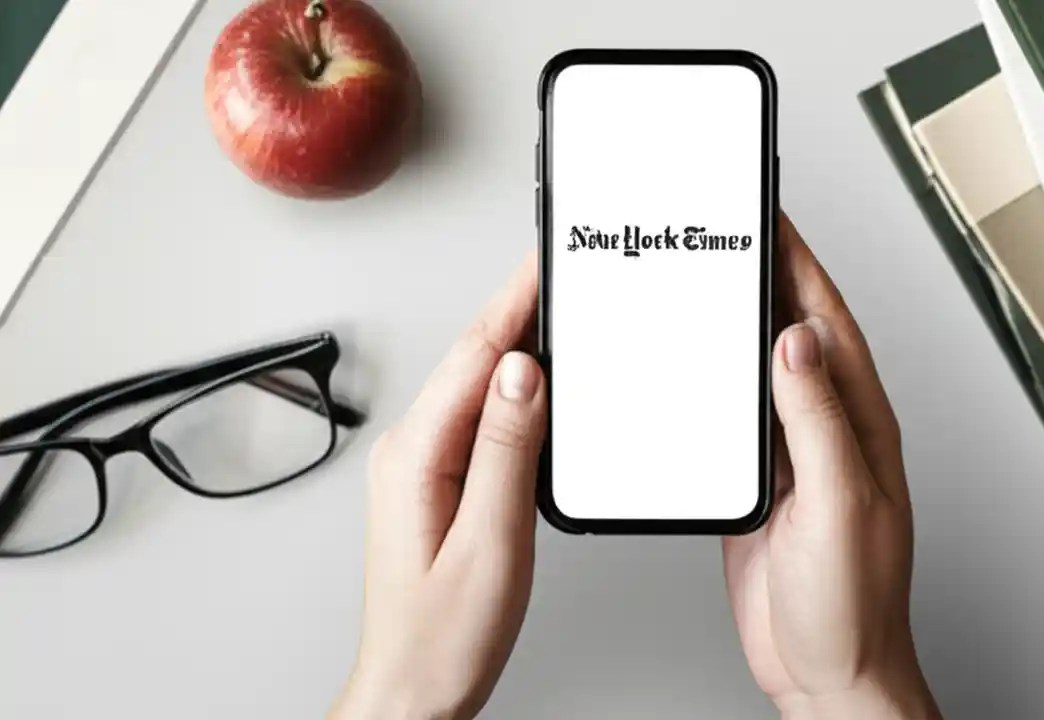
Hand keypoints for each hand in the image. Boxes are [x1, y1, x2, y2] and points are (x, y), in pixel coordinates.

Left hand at [331, 254, 544, 719]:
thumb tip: (522, 373)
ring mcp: (421, 464)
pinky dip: (512, 387)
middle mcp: (411, 450)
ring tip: (560, 308)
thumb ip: (505, 451)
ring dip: (517, 343)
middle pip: (473, 358)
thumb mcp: (488, 544)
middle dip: (521, 308)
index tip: (548, 260)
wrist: (412, 690)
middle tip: (565, 269)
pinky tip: (537, 380)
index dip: (516, 301)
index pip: (475, 356)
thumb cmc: (442, 636)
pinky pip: (478, 415)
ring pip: (476, 383)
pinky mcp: (438, 479)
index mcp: (417, 456)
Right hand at [723, 215, 938, 718]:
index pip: (829, 323)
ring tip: (708, 281)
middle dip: (767, 277)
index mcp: (860, 425)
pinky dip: (716, 383)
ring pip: (763, 370)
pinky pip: (737, 417)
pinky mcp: (760, 484)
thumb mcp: (839, 503)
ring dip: (739, 325)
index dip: (801, 265)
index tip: (772, 218)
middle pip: (795, 334)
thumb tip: (796, 342)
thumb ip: (817, 421)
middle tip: (732, 232)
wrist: (826, 670)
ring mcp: (794, 457)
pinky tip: (695, 368)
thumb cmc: (853, 606)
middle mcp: (829, 432)